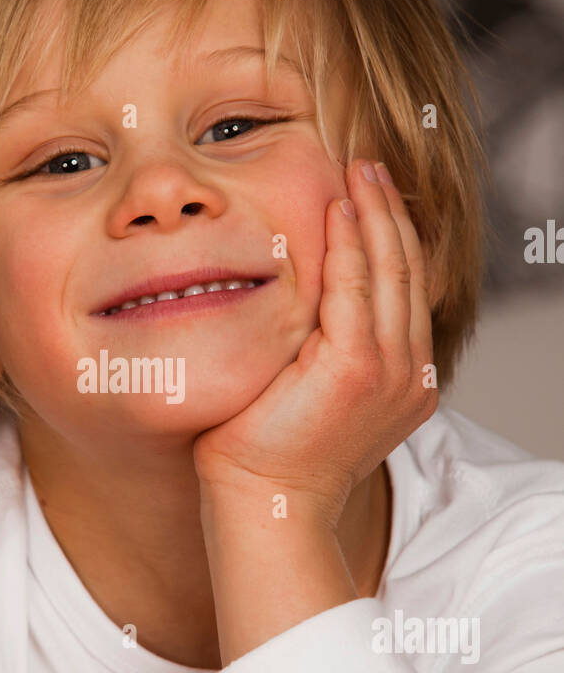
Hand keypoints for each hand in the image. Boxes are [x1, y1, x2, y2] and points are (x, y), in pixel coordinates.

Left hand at [193, 160, 437, 530]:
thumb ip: (319, 347)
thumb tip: (299, 302)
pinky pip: (356, 288)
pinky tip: (337, 210)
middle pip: (408, 272)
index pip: (405, 291)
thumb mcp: (307, 391)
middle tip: (370, 167)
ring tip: (359, 173)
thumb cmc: (267, 455)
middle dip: (390, 214)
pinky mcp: (355, 369)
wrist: (263, 505)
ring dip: (375, 216)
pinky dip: (350, 244)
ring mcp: (388, 372)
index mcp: (402, 379)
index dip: (393, 237)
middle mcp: (408, 373)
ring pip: (390, 272)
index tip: (371, 196)